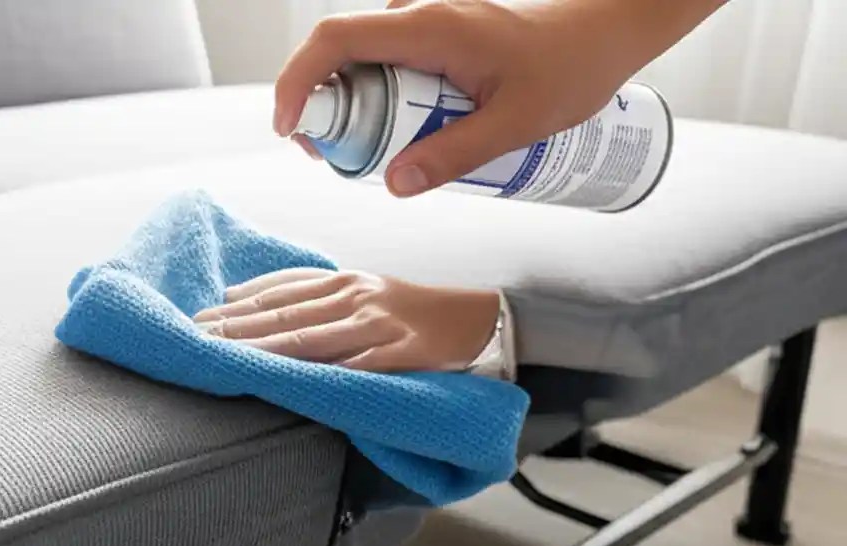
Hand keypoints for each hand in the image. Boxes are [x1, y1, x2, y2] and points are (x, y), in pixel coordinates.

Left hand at [192, 268, 498, 372]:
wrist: (479, 320)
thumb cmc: (412, 311)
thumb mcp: (362, 291)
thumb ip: (310, 295)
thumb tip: (243, 297)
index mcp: (345, 282)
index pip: (282, 290)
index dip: (240, 302)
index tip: (203, 314)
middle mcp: (357, 298)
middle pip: (286, 313)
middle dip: (239, 325)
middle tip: (200, 336)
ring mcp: (378, 326)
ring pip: (311, 338)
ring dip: (265, 348)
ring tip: (229, 356)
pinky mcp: (401, 354)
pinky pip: (355, 366)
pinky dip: (322, 372)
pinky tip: (294, 380)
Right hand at [275, 0, 726, 196]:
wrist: (602, 32)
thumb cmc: (569, 66)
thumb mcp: (515, 123)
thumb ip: (454, 155)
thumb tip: (394, 184)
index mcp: (429, 26)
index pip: (336, 39)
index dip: (297, 79)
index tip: (289, 125)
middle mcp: (418, 14)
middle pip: (338, 53)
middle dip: (323, 108)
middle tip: (336, 159)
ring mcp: (423, 20)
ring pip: (360, 60)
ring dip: (353, 106)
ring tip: (379, 151)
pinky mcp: (431, 33)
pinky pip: (384, 61)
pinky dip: (376, 96)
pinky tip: (403, 131)